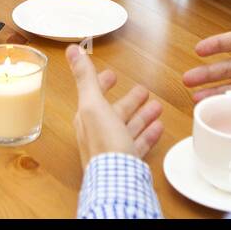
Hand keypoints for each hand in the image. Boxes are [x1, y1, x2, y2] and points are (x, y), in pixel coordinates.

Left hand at [67, 44, 163, 170]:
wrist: (118, 179)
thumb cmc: (104, 142)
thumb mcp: (93, 103)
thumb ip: (85, 77)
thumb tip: (71, 50)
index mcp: (88, 117)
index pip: (95, 95)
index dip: (103, 82)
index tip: (112, 74)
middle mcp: (99, 132)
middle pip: (116, 111)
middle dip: (129, 100)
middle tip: (143, 90)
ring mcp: (114, 147)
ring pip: (130, 126)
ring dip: (142, 115)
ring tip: (157, 105)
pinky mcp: (128, 161)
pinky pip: (139, 143)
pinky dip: (148, 133)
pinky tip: (159, 126)